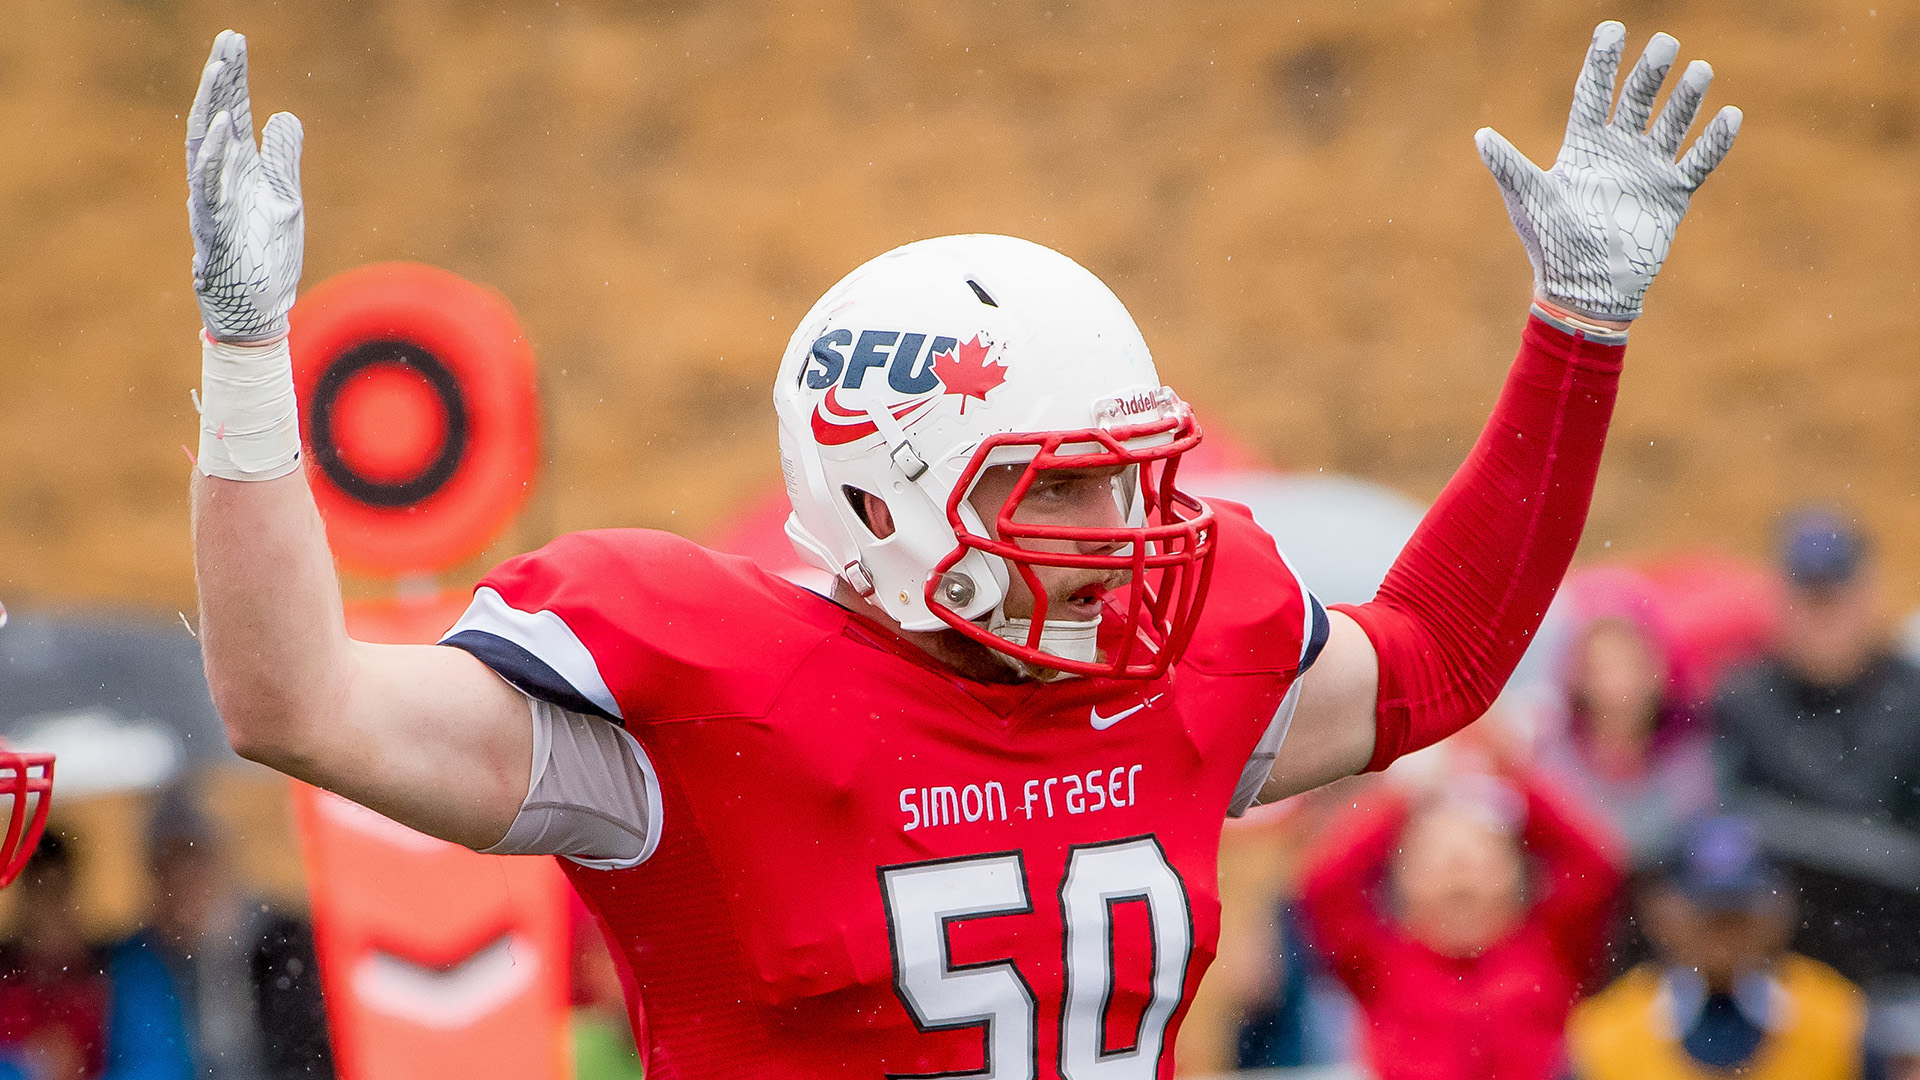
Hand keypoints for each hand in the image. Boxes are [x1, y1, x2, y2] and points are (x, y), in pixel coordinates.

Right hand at [187, 30, 304, 342]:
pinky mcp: (215, 230)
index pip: (233, 112)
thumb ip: (283, 160)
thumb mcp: (285, 201)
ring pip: (204, 146)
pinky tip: (228, 126)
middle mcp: (219, 180)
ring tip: (221, 69)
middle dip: (221, 79)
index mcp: (238, 170)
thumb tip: (284, 115)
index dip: (234, 77)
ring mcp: (213, 203)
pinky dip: (217, 155)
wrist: (258, 313)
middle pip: (215, 119)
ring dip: (214, 107)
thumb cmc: (267, 259)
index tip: (235, 40)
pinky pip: (210, 187)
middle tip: (227, 41)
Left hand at [1477, 21, 1740, 321]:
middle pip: (1638, 101)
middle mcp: (1617, 152)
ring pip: (1671, 124)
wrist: (1586, 288)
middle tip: (1664, 43)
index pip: (1593, 94)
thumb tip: (1481, 136)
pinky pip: (1698, 162)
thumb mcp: (1530, 201)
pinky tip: (1730, 115)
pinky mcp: (1672, 194)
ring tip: (1700, 70)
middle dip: (1650, 73)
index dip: (1602, 62)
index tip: (1612, 28)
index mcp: (1582, 147)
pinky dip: (1713, 142)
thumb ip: (1510, 167)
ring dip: (1686, 99)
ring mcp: (1647, 171)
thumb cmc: (1553, 245)